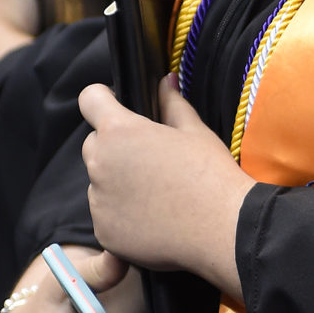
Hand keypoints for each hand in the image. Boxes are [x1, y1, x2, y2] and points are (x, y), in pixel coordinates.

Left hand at [79, 76, 251, 296]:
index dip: (102, 99)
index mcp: (120, 131)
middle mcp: (100, 164)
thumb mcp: (195, 131)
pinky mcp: (104, 232)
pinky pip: (107, 216)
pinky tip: (154, 219)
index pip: (90, 99)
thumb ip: (172, 103)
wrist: (223, 230)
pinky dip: (123, 216)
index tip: (114, 105)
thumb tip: (165, 81)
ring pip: (100, 183)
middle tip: (150, 159)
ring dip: (118, 184)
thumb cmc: (212, 176)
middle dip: (113, 147)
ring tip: (156, 195)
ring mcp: (99, 201)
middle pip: (94, 144)